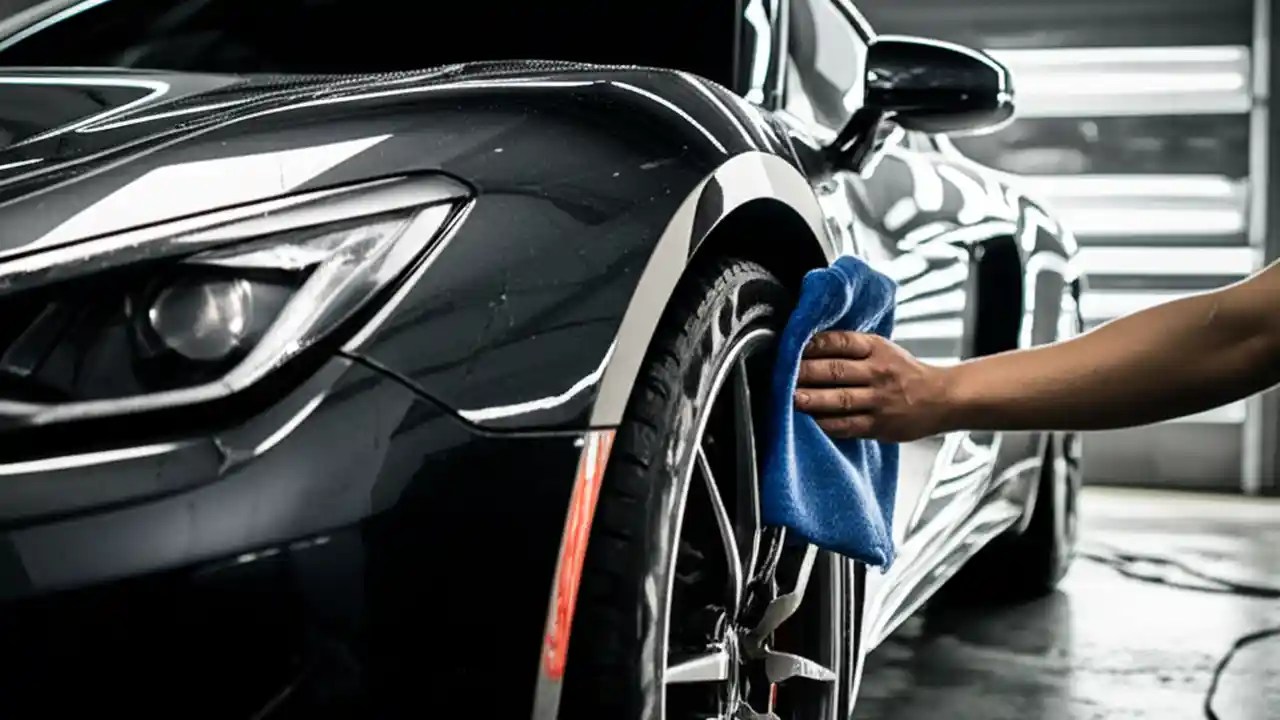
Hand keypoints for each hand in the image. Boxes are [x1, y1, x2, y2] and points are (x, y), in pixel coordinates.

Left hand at [793, 331, 950, 442]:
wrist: (941, 399)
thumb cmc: (904, 372)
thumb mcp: (883, 349)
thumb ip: (851, 347)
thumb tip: (808, 343)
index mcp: (876, 348)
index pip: (841, 341)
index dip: (814, 343)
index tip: (790, 346)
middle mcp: (878, 372)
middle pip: (836, 370)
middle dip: (805, 372)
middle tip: (781, 374)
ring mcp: (879, 400)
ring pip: (840, 400)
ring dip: (813, 399)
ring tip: (791, 399)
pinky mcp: (878, 425)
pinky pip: (848, 425)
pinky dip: (826, 424)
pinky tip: (809, 423)